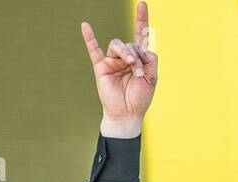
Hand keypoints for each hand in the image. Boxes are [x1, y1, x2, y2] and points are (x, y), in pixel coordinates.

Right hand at [81, 1, 156, 138]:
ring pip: (118, 45)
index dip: (142, 20)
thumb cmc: (140, 98)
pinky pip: (94, 49)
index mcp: (139, 58)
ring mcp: (113, 61)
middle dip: (138, 56)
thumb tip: (142, 47)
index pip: (140, 35)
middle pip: (131, 43)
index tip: (142, 4)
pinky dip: (89, 38)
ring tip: (131, 67)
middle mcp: (126, 57)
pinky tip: (85, 26)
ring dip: (127, 53)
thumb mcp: (152, 78)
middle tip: (139, 73)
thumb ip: (151, 60)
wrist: (127, 115)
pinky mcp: (101, 67)